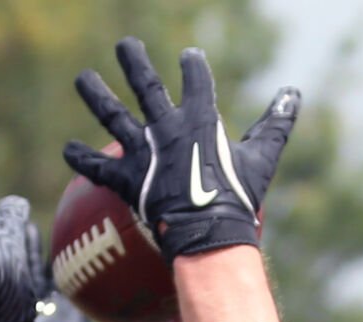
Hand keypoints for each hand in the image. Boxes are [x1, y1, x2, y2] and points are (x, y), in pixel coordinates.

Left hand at [65, 38, 299, 262]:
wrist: (209, 234)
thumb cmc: (239, 199)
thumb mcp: (262, 159)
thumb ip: (275, 124)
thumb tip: (294, 94)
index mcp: (198, 116)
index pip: (195, 77)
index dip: (193, 66)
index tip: (190, 58)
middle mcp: (165, 126)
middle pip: (145, 85)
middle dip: (134, 61)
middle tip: (126, 46)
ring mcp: (143, 151)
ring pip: (113, 116)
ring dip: (96, 95)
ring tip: (83, 79)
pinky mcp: (127, 179)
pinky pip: (98, 169)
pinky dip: (82, 159)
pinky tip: (67, 150)